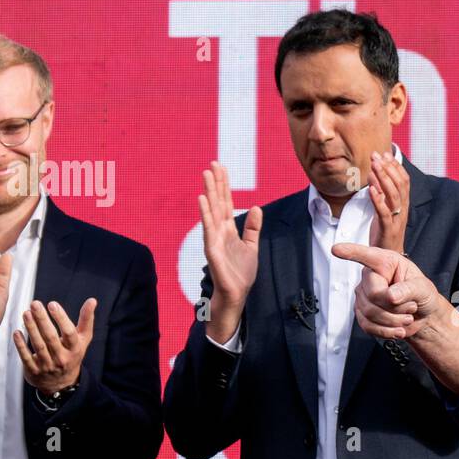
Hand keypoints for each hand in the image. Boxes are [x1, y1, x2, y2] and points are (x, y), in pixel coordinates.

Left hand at [14, 299, 95, 395]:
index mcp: (74, 349)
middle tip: (35, 304)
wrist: (61, 383)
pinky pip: (26, 356)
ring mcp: (47, 365)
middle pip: (51, 337)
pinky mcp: (34, 370)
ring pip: (38, 345)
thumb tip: (92, 301)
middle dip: (42, 319)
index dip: (61, 318)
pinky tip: (17, 332)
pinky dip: (21, 344)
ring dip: (31, 328)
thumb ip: (86, 319)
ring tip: (26, 313)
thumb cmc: (71, 355)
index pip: (69, 332)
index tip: (53, 305)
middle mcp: (62, 357)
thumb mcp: (83, 339)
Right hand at [198, 160, 262, 327]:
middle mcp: (220, 231)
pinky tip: (202, 199)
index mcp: (229, 230)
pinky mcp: (212, 249)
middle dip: (216, 183)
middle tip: (213, 163)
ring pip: (212, 211)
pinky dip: (206, 213)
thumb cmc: (240, 273)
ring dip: (209, 192)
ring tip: (206, 174)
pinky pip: (209, 228)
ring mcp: (214, 239)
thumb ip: (252, 228)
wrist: (236, 294)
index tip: (222, 167)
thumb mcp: (251, 246)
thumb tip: (256, 207)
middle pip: (218, 202)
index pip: (226, 202)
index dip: (224, 185)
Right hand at [331, 243, 452, 339]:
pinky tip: (398, 330)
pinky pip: (367, 325)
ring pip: (370, 312)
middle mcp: (371, 277)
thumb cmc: (422, 295)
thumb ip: (409, 289)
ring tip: (407, 317)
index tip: (336, 250)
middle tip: (412, 307)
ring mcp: (364, 295)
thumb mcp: (424, 288)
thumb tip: (391, 296)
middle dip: (396, 307)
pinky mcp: (362, 313)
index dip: (350, 252)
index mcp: (385, 262)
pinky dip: (386, 331)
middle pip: (373, 295)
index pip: (366, 255)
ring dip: (393, 320)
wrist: (422, 316)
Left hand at [366, 150, 409, 252]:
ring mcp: (397, 220)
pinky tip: (371, 189)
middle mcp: (403, 210)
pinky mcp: (387, 230)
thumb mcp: (385, 210)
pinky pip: (384, 213)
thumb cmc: (384, 233)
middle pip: (400, 185)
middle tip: (376, 156)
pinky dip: (378, 200)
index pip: (404, 180)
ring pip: (394, 196)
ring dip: (383, 179)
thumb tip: (377, 175)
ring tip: (373, 167)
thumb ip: (383, 194)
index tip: (384, 153)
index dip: (395, 166)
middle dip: (388, 168)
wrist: (388, 260)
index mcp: (403, 204)